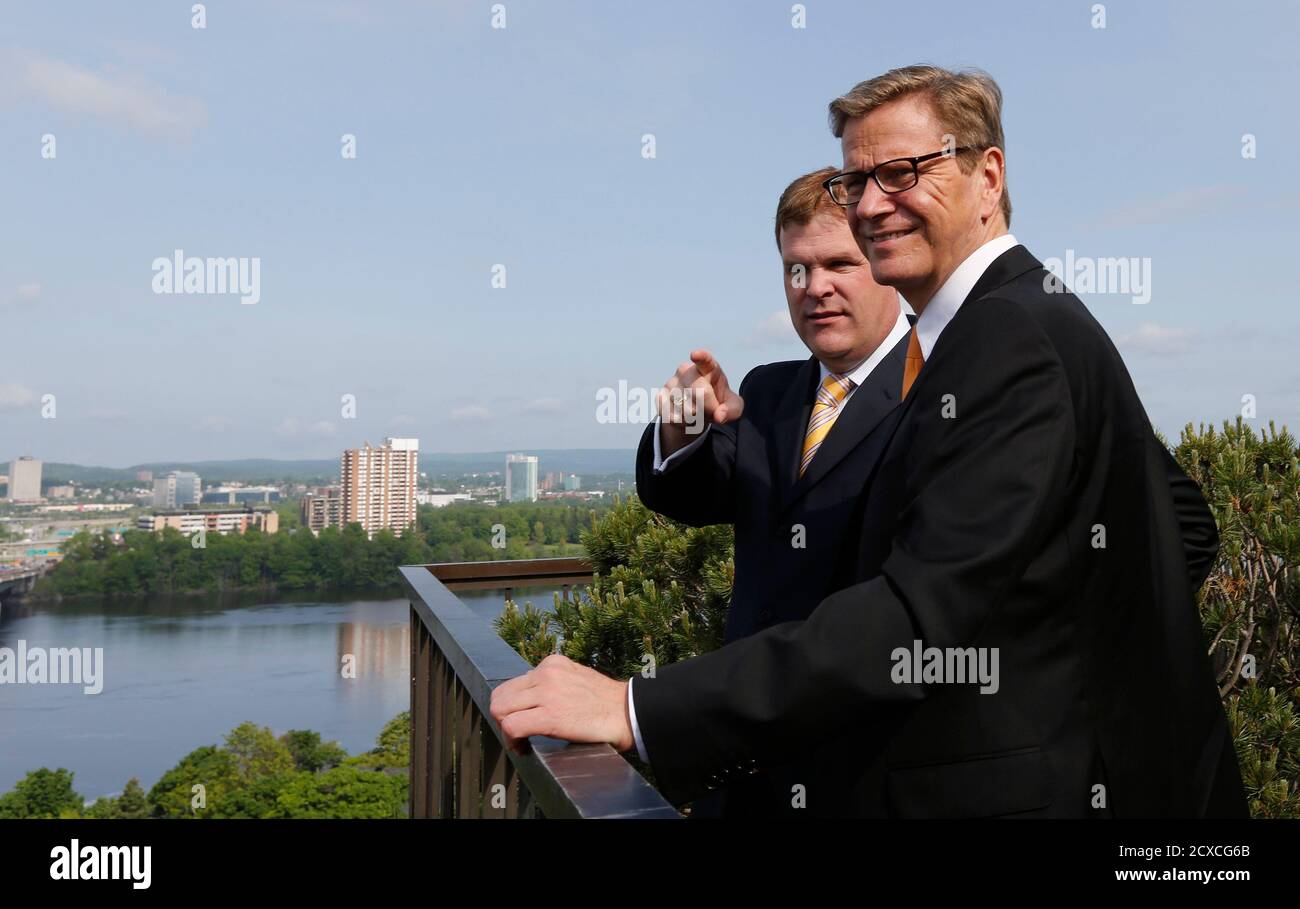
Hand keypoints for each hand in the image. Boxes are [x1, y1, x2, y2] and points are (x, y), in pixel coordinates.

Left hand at [488, 654, 634, 754]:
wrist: (630, 713)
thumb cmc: (606, 703)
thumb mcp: (576, 679)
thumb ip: (553, 684)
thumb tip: (532, 702)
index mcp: (552, 663)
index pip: (513, 684)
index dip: (512, 707)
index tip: (524, 721)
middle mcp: (546, 673)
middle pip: (500, 696)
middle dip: (504, 718)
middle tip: (519, 734)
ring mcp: (547, 692)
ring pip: (500, 709)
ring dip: (506, 730)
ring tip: (521, 742)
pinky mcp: (550, 715)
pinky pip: (512, 726)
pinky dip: (512, 741)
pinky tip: (524, 749)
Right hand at [657, 349, 744, 456]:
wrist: (695, 413)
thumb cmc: (717, 404)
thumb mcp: (733, 407)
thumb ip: (732, 409)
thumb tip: (720, 415)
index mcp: (708, 368)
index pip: (705, 359)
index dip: (701, 356)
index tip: (695, 355)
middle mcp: (687, 370)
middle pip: (701, 393)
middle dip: (709, 408)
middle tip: (711, 410)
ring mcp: (672, 382)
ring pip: (686, 408)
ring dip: (695, 418)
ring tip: (697, 412)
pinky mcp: (660, 396)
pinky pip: (672, 416)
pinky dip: (681, 422)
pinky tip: (683, 416)